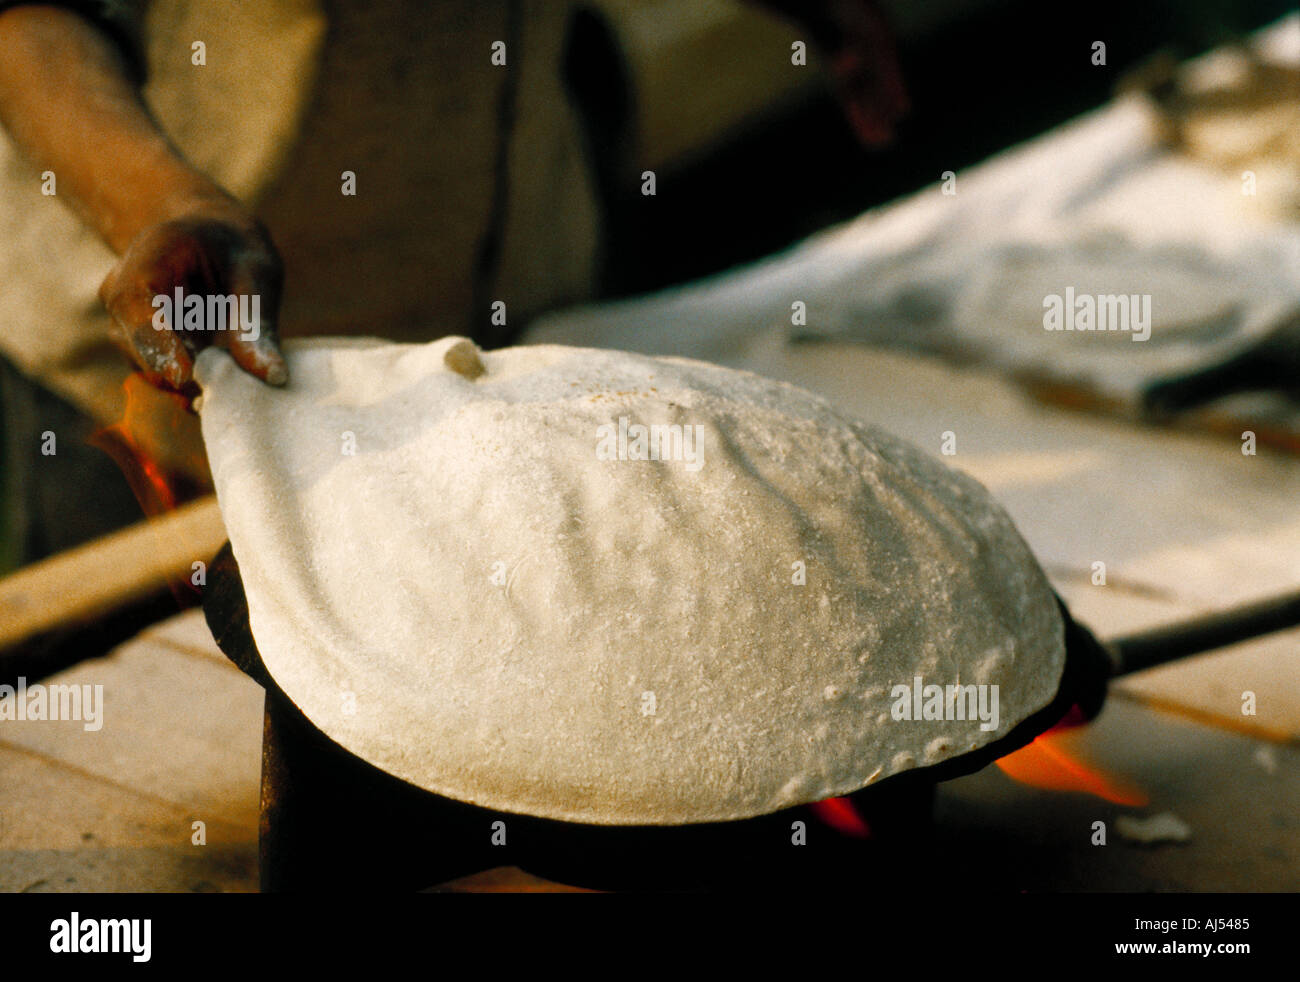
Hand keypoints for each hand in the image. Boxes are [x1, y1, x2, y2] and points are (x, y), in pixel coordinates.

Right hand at [99, 201, 287, 390]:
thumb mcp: (257, 273)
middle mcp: (122, 290)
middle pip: (140, 345)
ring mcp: (125, 321)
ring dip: (192, 381)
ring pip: (150, 369)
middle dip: (185, 371)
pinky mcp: (138, 346)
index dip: (157, 342)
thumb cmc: (236, 249)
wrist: (214, 241)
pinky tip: (224, 376)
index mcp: (147, 257)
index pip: (136, 304)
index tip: (184, 376)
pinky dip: (194, 383)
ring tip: (234, 374)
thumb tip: (272, 375)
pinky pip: (162, 376)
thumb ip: (255, 321)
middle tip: (234, 385)